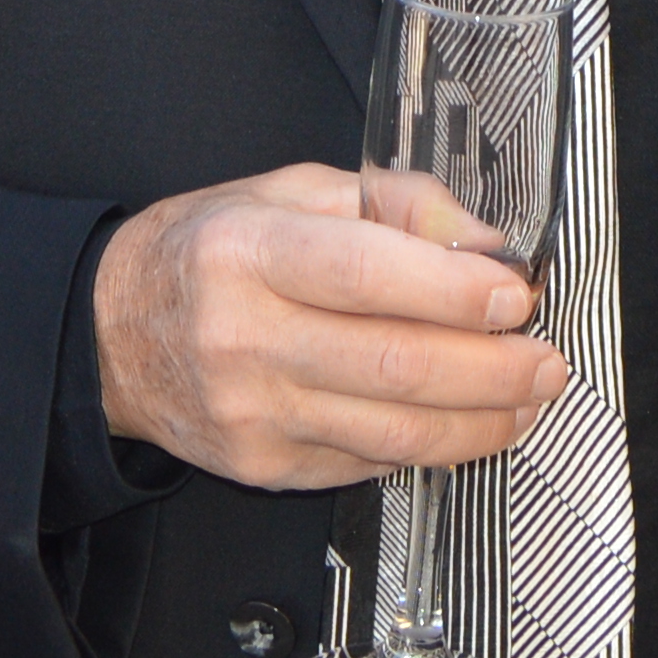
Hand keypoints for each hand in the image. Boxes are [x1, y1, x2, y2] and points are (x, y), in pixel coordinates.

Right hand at [92, 159, 570, 492]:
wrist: (112, 336)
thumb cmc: (209, 251)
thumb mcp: (292, 189)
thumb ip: (397, 204)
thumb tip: (485, 247)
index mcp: (250, 250)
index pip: (365, 273)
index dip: (452, 289)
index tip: (514, 296)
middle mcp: (245, 336)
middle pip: (394, 365)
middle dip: (492, 368)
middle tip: (545, 359)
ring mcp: (254, 414)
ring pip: (393, 434)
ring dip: (480, 422)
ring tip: (527, 399)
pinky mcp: (264, 468)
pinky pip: (369, 465)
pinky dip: (431, 447)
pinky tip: (465, 424)